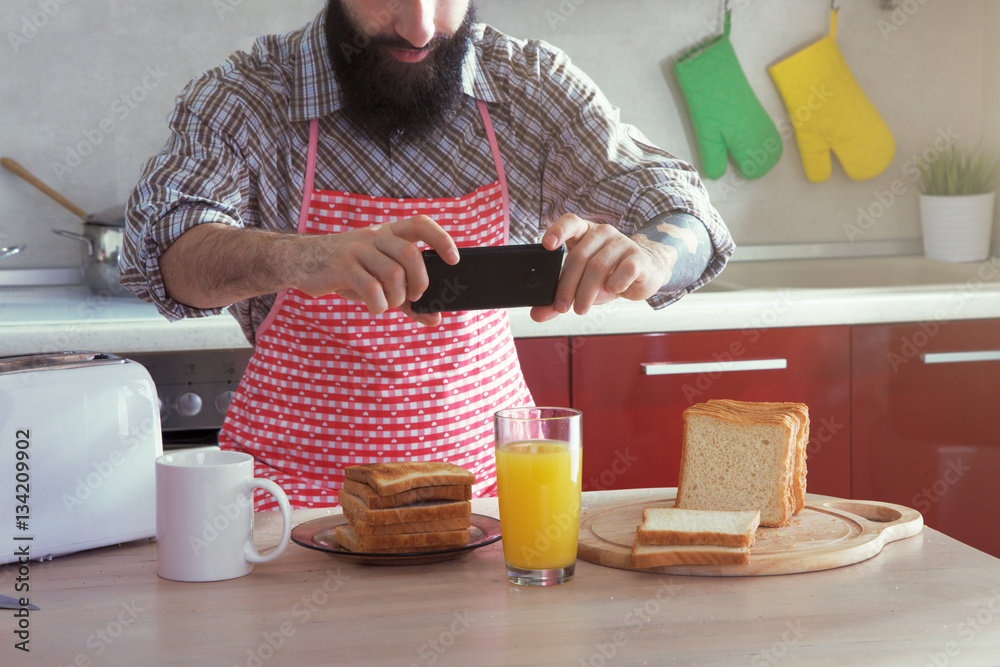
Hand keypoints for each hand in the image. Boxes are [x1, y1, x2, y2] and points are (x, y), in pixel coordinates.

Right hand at [294, 215, 457, 324]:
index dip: (441, 240)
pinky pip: (371, 288)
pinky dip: (379, 305)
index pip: (421, 224)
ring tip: (388, 303)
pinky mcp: (342, 266)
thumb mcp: (378, 279)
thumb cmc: (347, 271)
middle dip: (420, 281)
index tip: (454, 259)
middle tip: (415, 296)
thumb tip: (435, 319)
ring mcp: (358, 249)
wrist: (300, 261)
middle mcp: (375, 236)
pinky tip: (375, 307)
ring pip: (393, 274)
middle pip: (411, 254)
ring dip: (397, 297)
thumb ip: (407, 299)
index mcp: (388, 233)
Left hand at [530, 213, 672, 322]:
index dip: (558, 231)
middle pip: (579, 257)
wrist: (645, 272)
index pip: (570, 223)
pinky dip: (615, 284)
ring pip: (598, 266)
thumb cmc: (607, 277)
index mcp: (584, 233)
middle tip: (562, 307)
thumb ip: (559, 298)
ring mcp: (622, 243)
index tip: (547, 245)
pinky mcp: (638, 257)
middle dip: (567, 285)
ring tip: (581, 309)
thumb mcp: (581, 285)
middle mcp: (602, 233)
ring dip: (586, 292)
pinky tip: (612, 291)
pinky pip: (625, 270)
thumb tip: (537, 315)